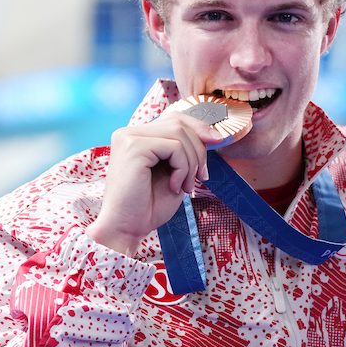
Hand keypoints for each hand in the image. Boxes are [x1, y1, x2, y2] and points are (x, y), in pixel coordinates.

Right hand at [87, 112, 223, 255]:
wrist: (128, 227)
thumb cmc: (149, 206)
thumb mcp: (175, 172)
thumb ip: (185, 151)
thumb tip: (212, 134)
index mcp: (137, 136)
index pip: (175, 119)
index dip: (199, 128)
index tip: (217, 142)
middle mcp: (129, 132)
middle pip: (180, 124)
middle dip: (199, 150)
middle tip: (201, 177)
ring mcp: (129, 137)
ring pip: (179, 133)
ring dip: (192, 162)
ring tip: (187, 185)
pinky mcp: (133, 146)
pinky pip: (174, 147)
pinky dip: (183, 168)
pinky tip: (175, 186)